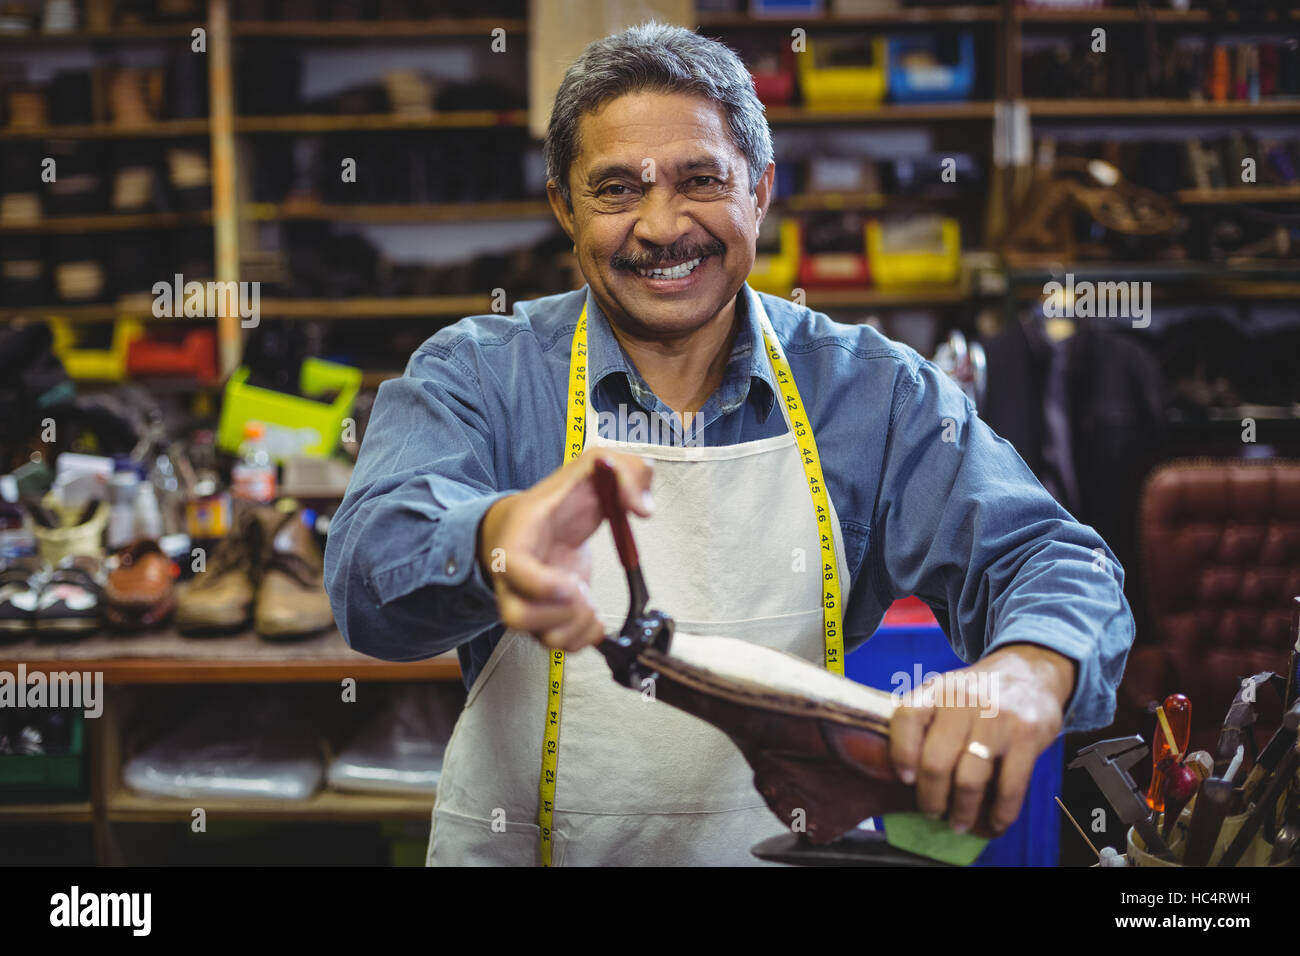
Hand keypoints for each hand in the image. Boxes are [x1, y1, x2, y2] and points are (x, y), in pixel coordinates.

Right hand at [476, 448, 653, 651]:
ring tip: (589, 603)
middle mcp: (514, 577)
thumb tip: (643, 506)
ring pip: (541, 639)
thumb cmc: (562, 498)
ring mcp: (528, 601)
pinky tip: (592, 616)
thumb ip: (626, 469)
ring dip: (576, 628)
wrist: (544, 519)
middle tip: (583, 593)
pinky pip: (559, 645)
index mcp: (518, 537)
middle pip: (516, 617)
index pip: (512, 568)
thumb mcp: (595, 464)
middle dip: (560, 614)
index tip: (572, 581)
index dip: (541, 584)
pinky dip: (582, 639)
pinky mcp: (545, 618)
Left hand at [888, 644, 1074, 834]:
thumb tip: (903, 774)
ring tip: (958, 822)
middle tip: (931, 811)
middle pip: (935, 761)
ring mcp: (998, 718)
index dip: (901, 753)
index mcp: (937, 689)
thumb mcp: (947, 691)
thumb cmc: (978, 693)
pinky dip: (1001, 812)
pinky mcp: (1028, 735)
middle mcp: (964, 700)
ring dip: (962, 810)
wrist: (1031, 672)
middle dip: (930, 797)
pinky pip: (1010, 786)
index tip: (904, 779)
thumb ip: (926, 720)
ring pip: (970, 779)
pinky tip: (995, 821)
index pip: (907, 717)